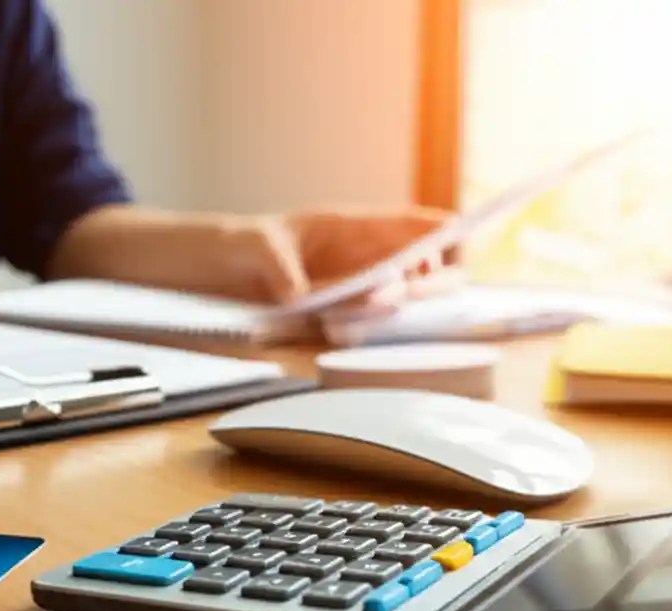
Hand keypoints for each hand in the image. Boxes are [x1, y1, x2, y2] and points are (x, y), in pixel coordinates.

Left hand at [251, 206, 461, 309]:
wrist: (222, 266)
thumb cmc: (245, 243)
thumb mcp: (260, 247)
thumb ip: (283, 270)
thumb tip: (302, 298)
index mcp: (354, 227)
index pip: (416, 224)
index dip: (444, 236)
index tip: (449, 252)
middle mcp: (363, 257)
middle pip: (423, 269)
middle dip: (432, 282)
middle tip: (411, 292)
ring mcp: (353, 288)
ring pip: (395, 300)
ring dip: (385, 307)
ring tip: (355, 306)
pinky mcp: (337, 315)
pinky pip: (364, 323)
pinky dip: (357, 325)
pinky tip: (333, 325)